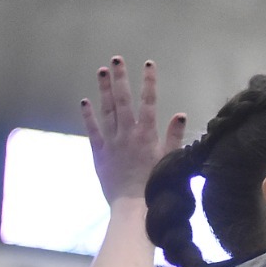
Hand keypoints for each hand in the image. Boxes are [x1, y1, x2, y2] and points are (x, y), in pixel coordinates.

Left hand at [80, 59, 186, 205]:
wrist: (133, 206)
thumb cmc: (156, 185)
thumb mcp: (170, 160)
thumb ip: (174, 136)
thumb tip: (180, 114)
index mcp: (147, 135)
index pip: (148, 102)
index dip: (149, 82)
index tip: (148, 64)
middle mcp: (128, 134)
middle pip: (123, 100)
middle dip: (121, 79)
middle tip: (117, 60)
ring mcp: (111, 142)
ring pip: (107, 110)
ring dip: (105, 90)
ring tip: (102, 71)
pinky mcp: (99, 153)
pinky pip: (92, 130)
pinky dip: (88, 115)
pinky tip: (85, 102)